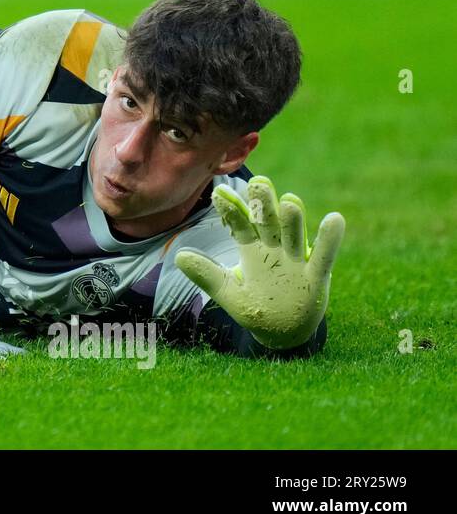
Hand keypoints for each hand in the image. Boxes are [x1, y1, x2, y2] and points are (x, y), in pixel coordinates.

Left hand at [175, 175, 344, 349]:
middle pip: (268, 223)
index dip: (231, 210)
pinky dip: (329, 240)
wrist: (282, 332)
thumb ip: (207, 275)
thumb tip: (178, 256)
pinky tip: (335, 219)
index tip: (218, 192)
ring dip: (293, 221)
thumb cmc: (255, 307)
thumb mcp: (228, 293)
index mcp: (252, 250)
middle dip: (263, 205)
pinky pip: (323, 256)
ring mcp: (296, 261)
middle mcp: (274, 249)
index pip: (240, 225)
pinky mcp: (315, 276)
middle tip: (258, 180)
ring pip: (294, 236)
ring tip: (289, 200)